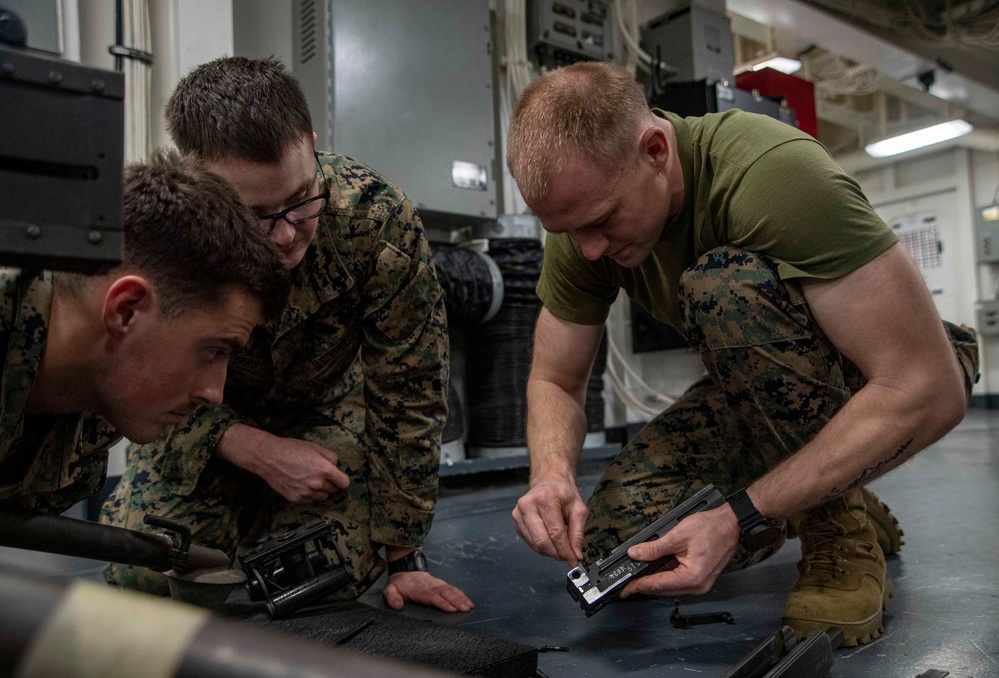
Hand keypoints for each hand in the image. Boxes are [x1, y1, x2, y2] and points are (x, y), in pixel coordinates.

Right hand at [217, 424, 349, 502]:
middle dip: (330, 483)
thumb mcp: (315, 447)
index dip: (341, 479)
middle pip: (334, 490)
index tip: (337, 477)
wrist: (268, 457)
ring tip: (310, 480)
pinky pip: (310, 501)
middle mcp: (317, 484)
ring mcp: (306, 493)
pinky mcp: (296, 499)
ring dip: (320, 491)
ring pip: (322, 497)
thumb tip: (336, 466)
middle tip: (320, 475)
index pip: (344, 483)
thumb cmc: (292, 449)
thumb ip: (330, 457)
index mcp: (324, 470)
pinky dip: (309, 495)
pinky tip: (301, 485)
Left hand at [383, 571, 474, 612]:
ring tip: (470, 606)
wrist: (405, 569)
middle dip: (457, 601)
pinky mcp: (441, 584)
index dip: (443, 603)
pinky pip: (453, 588)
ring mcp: (438, 584)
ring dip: (461, 598)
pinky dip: (462, 594)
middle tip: (466, 609)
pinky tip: (468, 601)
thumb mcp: (390, 590)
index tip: (452, 609)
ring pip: (451, 590)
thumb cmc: (400, 583)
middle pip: (446, 593)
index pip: (433, 596)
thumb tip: (397, 606)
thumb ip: (392, 598)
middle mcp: (431, 586)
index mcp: (420, 589)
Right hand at [511, 475, 587, 564]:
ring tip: (560, 547)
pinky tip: (550, 539)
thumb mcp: (578, 509)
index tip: (574, 561)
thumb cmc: (563, 493)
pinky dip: (541, 546)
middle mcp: (528, 505)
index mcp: (545, 499)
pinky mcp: (516, 520)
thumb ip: (578, 533)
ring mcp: (519, 513)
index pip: (555, 533)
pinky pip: (529, 541)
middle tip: (568, 557)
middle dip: (557, 553)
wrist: (549, 480)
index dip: (565, 551)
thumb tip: (576, 555)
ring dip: (550, 551)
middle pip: (542, 541)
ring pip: (535, 544)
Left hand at [620, 504, 739, 597]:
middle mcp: (697, 586)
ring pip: (670, 587)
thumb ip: (654, 548)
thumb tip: (635, 554)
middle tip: (627, 583)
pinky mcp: (700, 578)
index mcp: (692, 578)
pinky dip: (665, 577)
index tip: (625, 588)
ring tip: (637, 576)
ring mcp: (700, 584)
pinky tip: (654, 571)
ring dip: (655, 582)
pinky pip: (678, 581)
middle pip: (664, 589)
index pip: (658, 585)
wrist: (731, 524)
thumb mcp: (677, 536)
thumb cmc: (711, 528)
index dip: (639, 585)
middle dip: (644, 585)